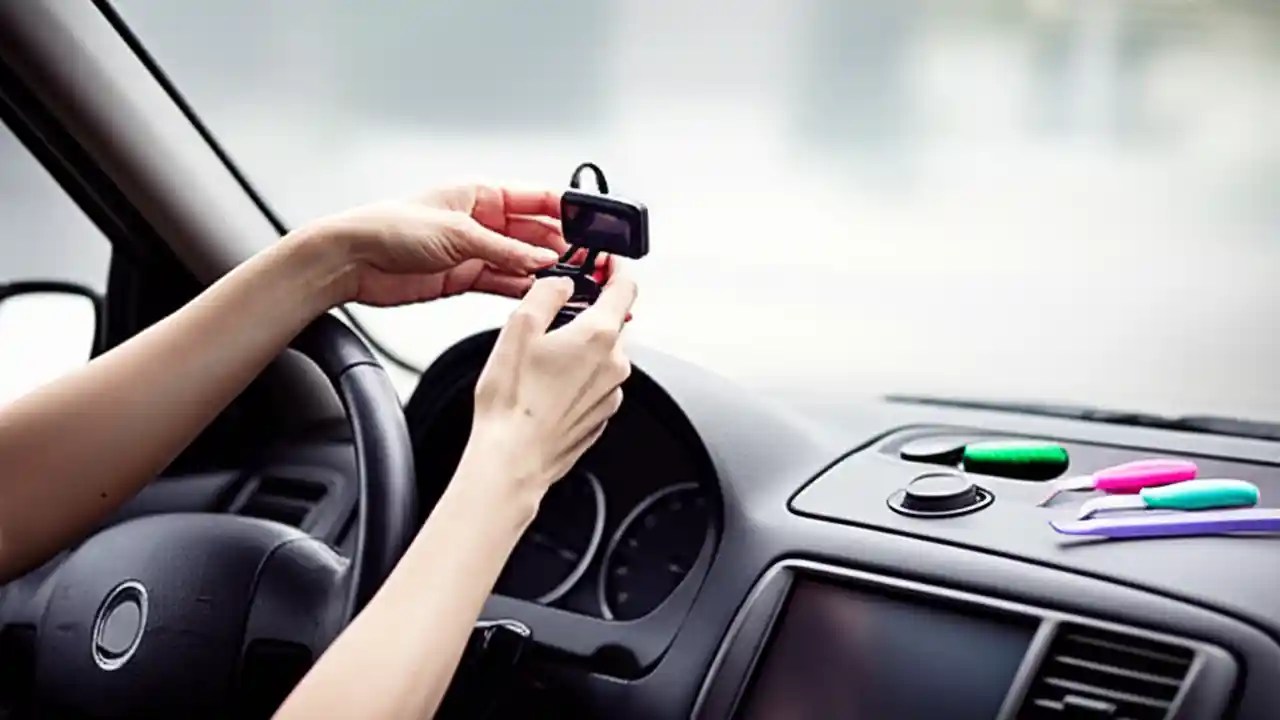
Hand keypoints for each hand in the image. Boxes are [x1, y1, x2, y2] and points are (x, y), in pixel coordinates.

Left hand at [291, 184, 615, 306]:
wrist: (352, 261)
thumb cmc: (389, 228)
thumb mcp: (456, 234)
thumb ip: (505, 250)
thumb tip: (543, 259)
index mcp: (481, 193)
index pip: (537, 198)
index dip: (568, 210)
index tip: (595, 223)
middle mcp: (482, 220)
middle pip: (536, 233)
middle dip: (563, 247)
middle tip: (591, 262)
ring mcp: (475, 250)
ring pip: (524, 261)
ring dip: (546, 272)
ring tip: (574, 283)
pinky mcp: (465, 277)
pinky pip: (505, 282)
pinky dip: (524, 289)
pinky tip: (543, 295)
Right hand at [459, 271, 638, 505]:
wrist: (512, 459)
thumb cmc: (512, 402)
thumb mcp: (519, 328)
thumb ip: (546, 293)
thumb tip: (562, 283)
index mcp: (599, 336)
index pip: (625, 288)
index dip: (616, 269)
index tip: (607, 263)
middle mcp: (614, 364)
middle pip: (611, 322)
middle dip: (587, 313)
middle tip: (553, 317)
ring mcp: (611, 392)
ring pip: (603, 354)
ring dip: (580, 348)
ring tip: (541, 360)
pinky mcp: (602, 415)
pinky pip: (596, 382)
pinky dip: (578, 376)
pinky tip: (548, 386)